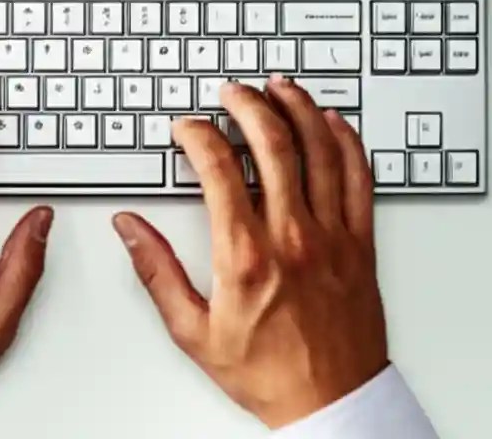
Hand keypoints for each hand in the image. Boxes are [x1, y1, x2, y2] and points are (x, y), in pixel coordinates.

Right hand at [113, 75, 386, 428]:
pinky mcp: (361, 243)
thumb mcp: (193, 331)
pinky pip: (359, 177)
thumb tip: (130, 229)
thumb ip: (157, 272)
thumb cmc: (267, 373)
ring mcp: (333, 236)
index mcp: (246, 256)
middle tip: (231, 91)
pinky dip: (346, 141)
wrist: (331, 403)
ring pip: (321, 149)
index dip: (198, 136)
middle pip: (274, 143)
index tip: (187, 128)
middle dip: (247, 105)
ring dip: (298, 108)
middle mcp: (293, 237)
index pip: (220, 169)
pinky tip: (332, 123)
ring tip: (279, 87)